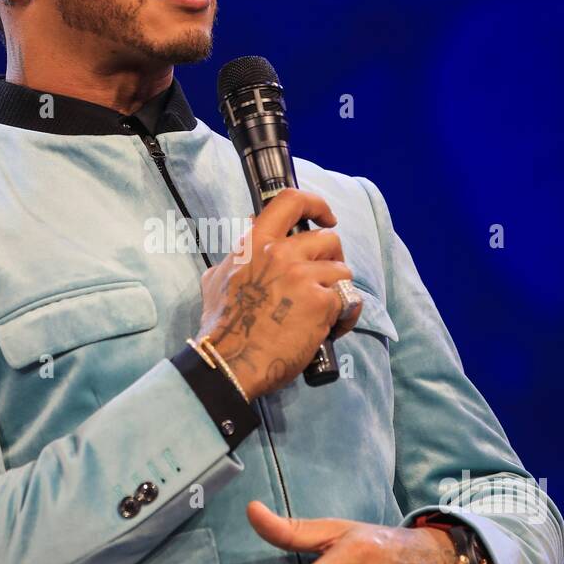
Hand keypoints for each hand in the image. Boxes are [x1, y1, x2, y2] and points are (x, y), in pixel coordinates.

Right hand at [196, 187, 362, 400]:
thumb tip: (240, 249)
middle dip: (333, 258)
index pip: (291, 201)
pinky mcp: (321, 303)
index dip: (316, 204)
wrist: (231, 362)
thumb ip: (235, 258)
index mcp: (255, 243)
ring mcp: (303, 277)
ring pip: (342, 271)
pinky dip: (344, 316)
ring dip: (337, 290)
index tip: (327, 218)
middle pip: (328, 239)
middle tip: (325, 278)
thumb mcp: (216, 279)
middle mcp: (281, 253)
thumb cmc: (221, 326)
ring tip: (325, 311)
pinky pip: (348, 300)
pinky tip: (330, 330)